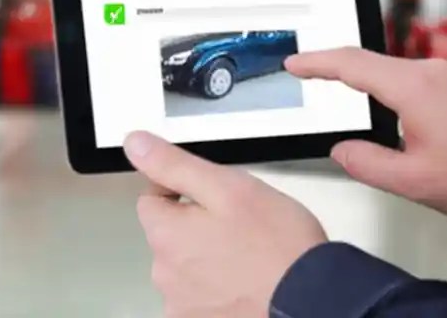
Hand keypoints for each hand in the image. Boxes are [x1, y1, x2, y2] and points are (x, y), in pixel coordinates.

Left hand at [124, 131, 326, 317]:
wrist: (312, 301)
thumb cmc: (277, 246)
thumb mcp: (228, 187)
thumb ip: (175, 165)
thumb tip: (135, 144)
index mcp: (166, 234)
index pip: (151, 199)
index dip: (181, 190)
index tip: (214, 197)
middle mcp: (165, 274)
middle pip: (169, 236)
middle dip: (196, 227)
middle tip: (240, 227)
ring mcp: (182, 305)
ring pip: (186, 268)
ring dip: (207, 261)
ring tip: (248, 258)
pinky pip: (199, 298)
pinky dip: (217, 291)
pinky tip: (245, 286)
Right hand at [285, 48, 446, 226]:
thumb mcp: (415, 184)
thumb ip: (367, 163)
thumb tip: (342, 150)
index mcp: (417, 89)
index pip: (353, 64)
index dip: (318, 62)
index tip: (296, 64)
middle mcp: (436, 71)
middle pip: (375, 64)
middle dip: (343, 75)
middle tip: (317, 84)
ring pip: (399, 74)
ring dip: (378, 91)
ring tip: (368, 121)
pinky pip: (422, 80)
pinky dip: (402, 95)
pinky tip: (406, 123)